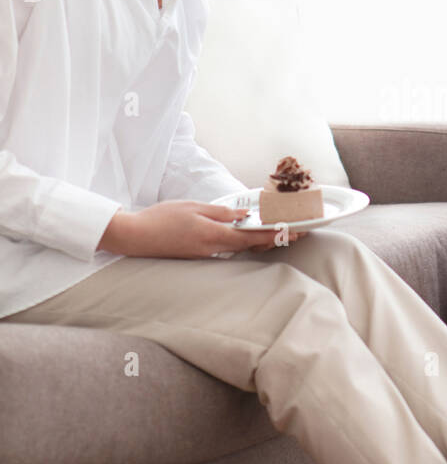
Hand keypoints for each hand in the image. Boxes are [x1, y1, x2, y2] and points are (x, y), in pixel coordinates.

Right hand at [98, 201, 307, 258]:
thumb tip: (245, 216)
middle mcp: (213, 249)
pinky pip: (225, 249)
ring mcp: (205, 255)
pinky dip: (241, 242)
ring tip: (278, 232)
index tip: (296, 231)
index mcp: (214, 235)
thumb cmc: (161, 218)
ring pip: (239, 248)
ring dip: (259, 241)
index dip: (277, 234)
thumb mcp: (194, 208)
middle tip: (296, 232)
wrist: (134, 237)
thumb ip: (222, 213)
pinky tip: (248, 235)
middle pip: (250, 245)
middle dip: (274, 238)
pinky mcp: (197, 255)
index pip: (253, 237)